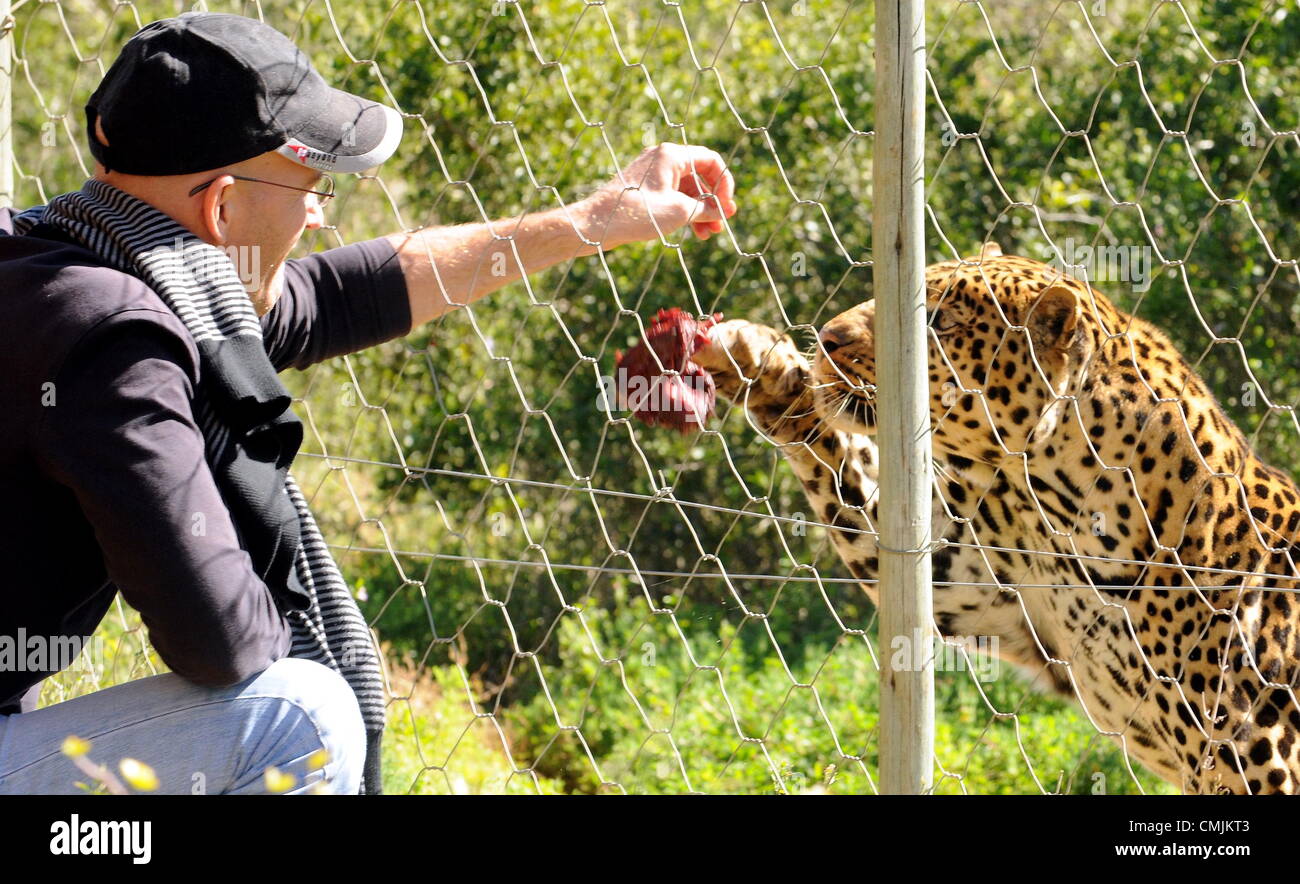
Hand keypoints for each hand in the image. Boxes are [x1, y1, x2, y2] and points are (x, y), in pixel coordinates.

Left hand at [578, 142, 737, 248]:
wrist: (596, 225)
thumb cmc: (636, 214)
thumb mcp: (679, 212)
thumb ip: (707, 209)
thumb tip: (725, 211)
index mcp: (671, 155)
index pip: (711, 161)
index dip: (724, 183)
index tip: (726, 207)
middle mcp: (662, 159)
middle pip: (700, 177)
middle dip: (712, 202)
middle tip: (721, 225)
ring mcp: (653, 175)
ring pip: (687, 190)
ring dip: (700, 211)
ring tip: (708, 234)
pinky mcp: (645, 190)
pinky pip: (673, 197)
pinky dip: (685, 212)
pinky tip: (693, 231)